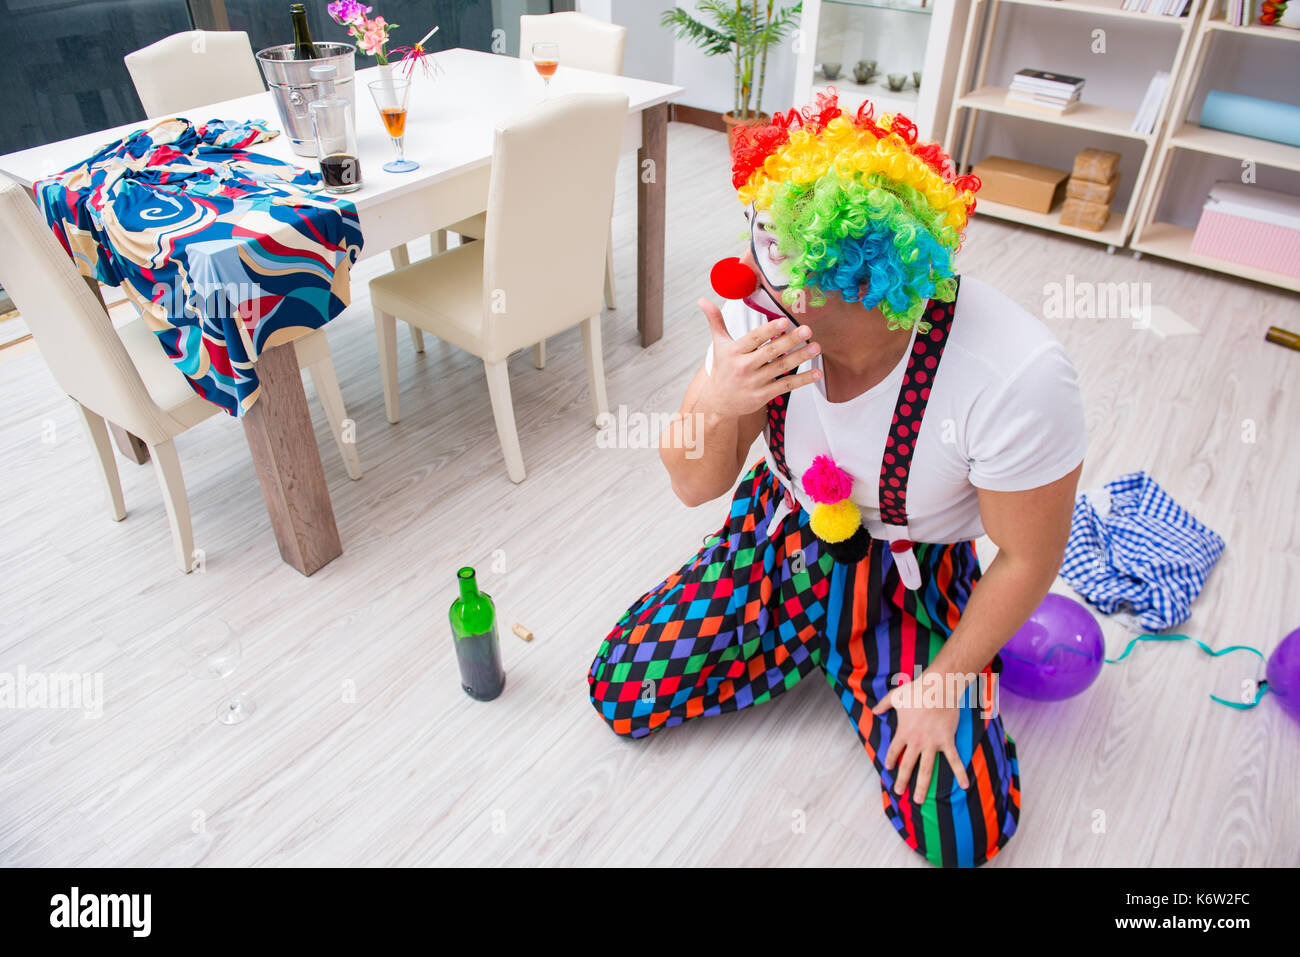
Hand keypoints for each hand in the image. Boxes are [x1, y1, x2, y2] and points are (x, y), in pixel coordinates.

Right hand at [696, 298, 820, 418]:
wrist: (718, 403)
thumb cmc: (722, 369)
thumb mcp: (718, 345)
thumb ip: (715, 321)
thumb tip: (703, 301)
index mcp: (734, 352)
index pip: (754, 339)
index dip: (769, 330)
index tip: (784, 321)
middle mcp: (744, 367)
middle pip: (770, 352)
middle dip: (789, 341)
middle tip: (807, 330)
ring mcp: (755, 382)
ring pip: (781, 368)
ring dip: (800, 358)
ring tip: (816, 347)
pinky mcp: (763, 395)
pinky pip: (786, 386)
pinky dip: (802, 380)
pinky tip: (816, 373)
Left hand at [872, 674, 970, 801]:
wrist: (939, 688)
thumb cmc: (917, 691)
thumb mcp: (896, 697)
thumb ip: (883, 704)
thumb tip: (874, 710)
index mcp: (904, 732)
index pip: (894, 751)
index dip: (890, 760)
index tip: (888, 768)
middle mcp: (916, 741)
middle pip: (907, 765)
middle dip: (902, 780)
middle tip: (899, 792)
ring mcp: (932, 743)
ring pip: (926, 769)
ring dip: (923, 786)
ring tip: (919, 800)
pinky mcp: (947, 741)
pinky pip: (954, 760)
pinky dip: (960, 773)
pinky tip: (965, 786)